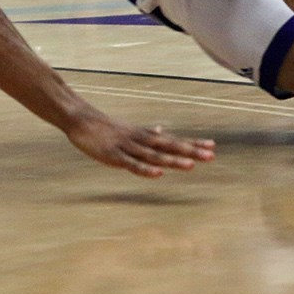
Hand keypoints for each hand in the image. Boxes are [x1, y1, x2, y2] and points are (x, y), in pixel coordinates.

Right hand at [64, 114, 215, 177]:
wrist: (81, 120)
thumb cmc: (106, 127)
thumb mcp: (130, 129)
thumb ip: (147, 133)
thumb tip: (161, 129)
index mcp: (145, 136)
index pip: (174, 140)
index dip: (192, 144)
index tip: (212, 147)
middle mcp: (141, 140)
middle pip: (169, 146)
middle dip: (190, 151)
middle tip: (211, 156)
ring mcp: (128, 147)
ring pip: (154, 155)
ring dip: (172, 160)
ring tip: (191, 165)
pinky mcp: (114, 156)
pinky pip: (132, 164)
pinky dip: (145, 169)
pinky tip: (158, 174)